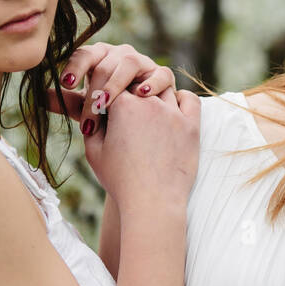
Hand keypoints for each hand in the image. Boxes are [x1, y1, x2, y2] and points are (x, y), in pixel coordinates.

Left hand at [43, 42, 176, 135]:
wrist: (142, 119)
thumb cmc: (109, 109)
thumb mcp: (85, 107)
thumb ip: (66, 102)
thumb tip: (37, 97)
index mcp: (99, 57)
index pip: (84, 54)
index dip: (75, 67)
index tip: (66, 84)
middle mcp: (120, 55)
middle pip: (104, 64)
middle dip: (93, 91)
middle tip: (86, 116)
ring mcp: (143, 63)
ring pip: (129, 64)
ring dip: (116, 86)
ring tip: (106, 105)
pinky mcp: (162, 75)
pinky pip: (159, 74)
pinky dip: (151, 83)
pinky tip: (140, 95)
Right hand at [86, 88, 200, 207]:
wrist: (152, 203)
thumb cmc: (120, 181)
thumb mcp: (94, 152)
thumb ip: (93, 124)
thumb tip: (94, 108)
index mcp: (122, 105)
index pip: (111, 83)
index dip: (106, 93)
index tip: (103, 105)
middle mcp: (149, 102)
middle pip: (137, 82)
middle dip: (127, 91)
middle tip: (124, 106)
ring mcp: (173, 112)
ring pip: (163, 86)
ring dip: (152, 93)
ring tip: (146, 109)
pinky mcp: (192, 126)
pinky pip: (189, 99)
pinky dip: (180, 98)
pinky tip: (172, 108)